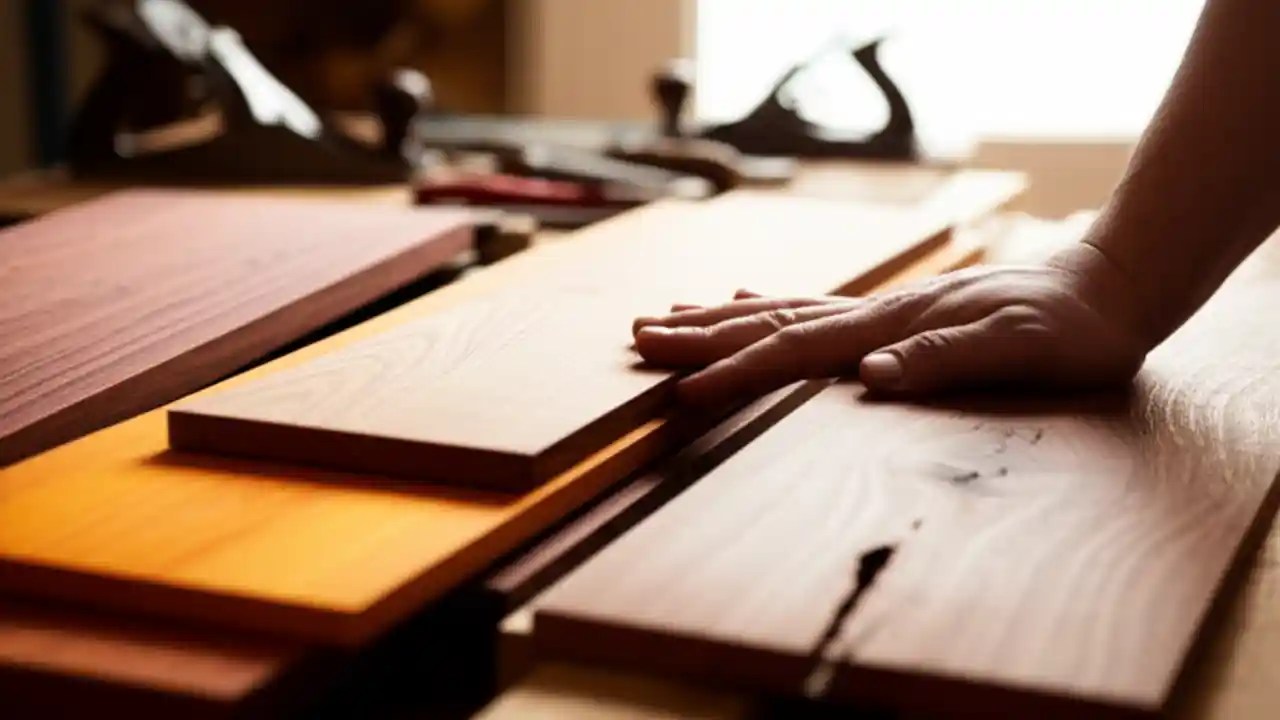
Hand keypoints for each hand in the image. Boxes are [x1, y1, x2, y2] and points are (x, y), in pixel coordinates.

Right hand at [632, 243, 1153, 406]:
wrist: (1106, 285)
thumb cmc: (1070, 329)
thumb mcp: (1021, 351)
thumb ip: (946, 360)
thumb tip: (870, 373)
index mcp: (893, 327)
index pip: (797, 350)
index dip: (738, 370)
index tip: (684, 389)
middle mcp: (876, 314)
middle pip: (770, 321)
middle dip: (702, 334)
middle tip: (640, 336)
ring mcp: (881, 309)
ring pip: (782, 310)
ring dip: (720, 317)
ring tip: (667, 316)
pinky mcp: (894, 312)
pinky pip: (813, 309)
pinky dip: (768, 305)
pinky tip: (742, 296)